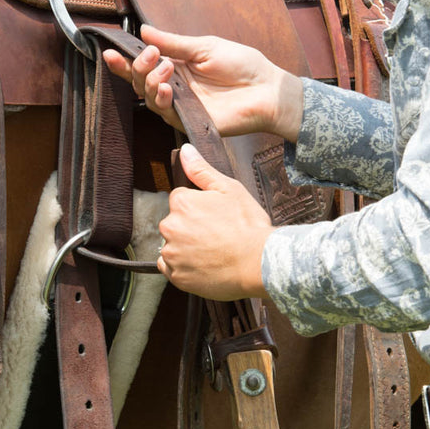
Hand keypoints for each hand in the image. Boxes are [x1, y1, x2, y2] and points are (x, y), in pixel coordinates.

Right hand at [103, 25, 302, 141]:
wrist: (266, 88)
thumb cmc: (241, 64)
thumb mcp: (205, 46)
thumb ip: (174, 43)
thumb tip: (144, 30)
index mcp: (176, 66)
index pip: (143, 65)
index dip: (124, 61)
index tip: (109, 52)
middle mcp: (174, 86)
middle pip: (140, 82)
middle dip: (138, 67)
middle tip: (152, 55)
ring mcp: (180, 105)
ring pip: (148, 98)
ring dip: (150, 81)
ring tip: (166, 68)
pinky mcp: (189, 121)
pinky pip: (165, 113)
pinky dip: (162, 99)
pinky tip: (167, 87)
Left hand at [156, 144, 272, 299]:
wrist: (260, 263)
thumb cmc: (248, 225)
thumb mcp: (229, 189)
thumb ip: (201, 170)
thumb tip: (185, 151)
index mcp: (181, 203)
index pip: (181, 200)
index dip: (200, 208)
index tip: (216, 217)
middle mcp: (170, 227)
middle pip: (175, 223)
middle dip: (191, 228)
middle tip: (218, 235)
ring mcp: (172, 253)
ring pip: (173, 246)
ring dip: (187, 248)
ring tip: (214, 252)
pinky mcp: (177, 277)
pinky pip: (173, 269)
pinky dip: (184, 268)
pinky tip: (205, 265)